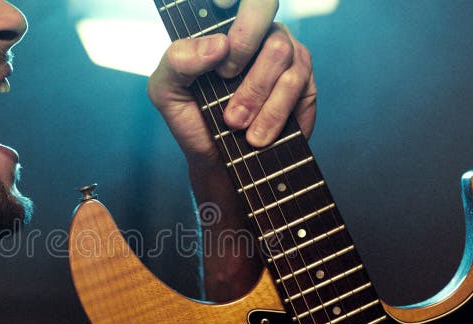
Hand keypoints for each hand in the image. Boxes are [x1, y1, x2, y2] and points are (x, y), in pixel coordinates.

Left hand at [147, 0, 315, 164]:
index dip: (243, 30)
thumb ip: (178, 60)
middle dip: (251, 86)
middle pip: (273, 40)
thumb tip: (219, 44)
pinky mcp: (306, 86)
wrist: (213, 158)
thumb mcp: (165, 90)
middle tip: (232, 116)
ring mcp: (289, 57)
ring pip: (289, 67)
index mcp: (228, 24)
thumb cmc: (190, 117)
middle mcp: (263, 33)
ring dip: (264, 108)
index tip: (223, 70)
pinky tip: (261, 135)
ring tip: (244, 132)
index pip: (248, 2)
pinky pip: (302, 93)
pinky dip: (278, 118)